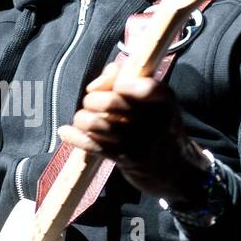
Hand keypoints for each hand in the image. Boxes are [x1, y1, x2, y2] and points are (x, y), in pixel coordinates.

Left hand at [56, 61, 211, 204]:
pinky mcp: (126, 160)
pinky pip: (92, 145)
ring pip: (97, 123)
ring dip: (82, 119)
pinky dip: (75, 136)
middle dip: (92, 100)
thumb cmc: (159, 128)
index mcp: (164, 101)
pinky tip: (66, 132)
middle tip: (91, 104)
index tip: (110, 86)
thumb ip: (132, 78)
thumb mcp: (155, 102)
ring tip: (82, 120)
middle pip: (111, 102)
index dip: (118, 83)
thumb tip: (110, 70)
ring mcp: (140, 142)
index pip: (143, 86)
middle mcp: (154, 121)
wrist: (175, 171)